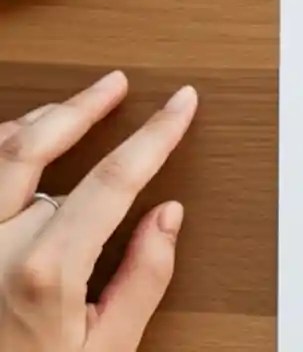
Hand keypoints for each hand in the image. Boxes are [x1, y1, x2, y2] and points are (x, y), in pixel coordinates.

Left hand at [0, 72, 196, 350]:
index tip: (180, 105)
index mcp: (42, 271)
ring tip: (71, 106)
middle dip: (83, 108)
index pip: (113, 179)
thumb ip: (142, 281)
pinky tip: (15, 140)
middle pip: (36, 148)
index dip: (154, 134)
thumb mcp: (107, 350)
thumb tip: (167, 218)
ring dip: (35, 121)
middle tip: (117, 84)